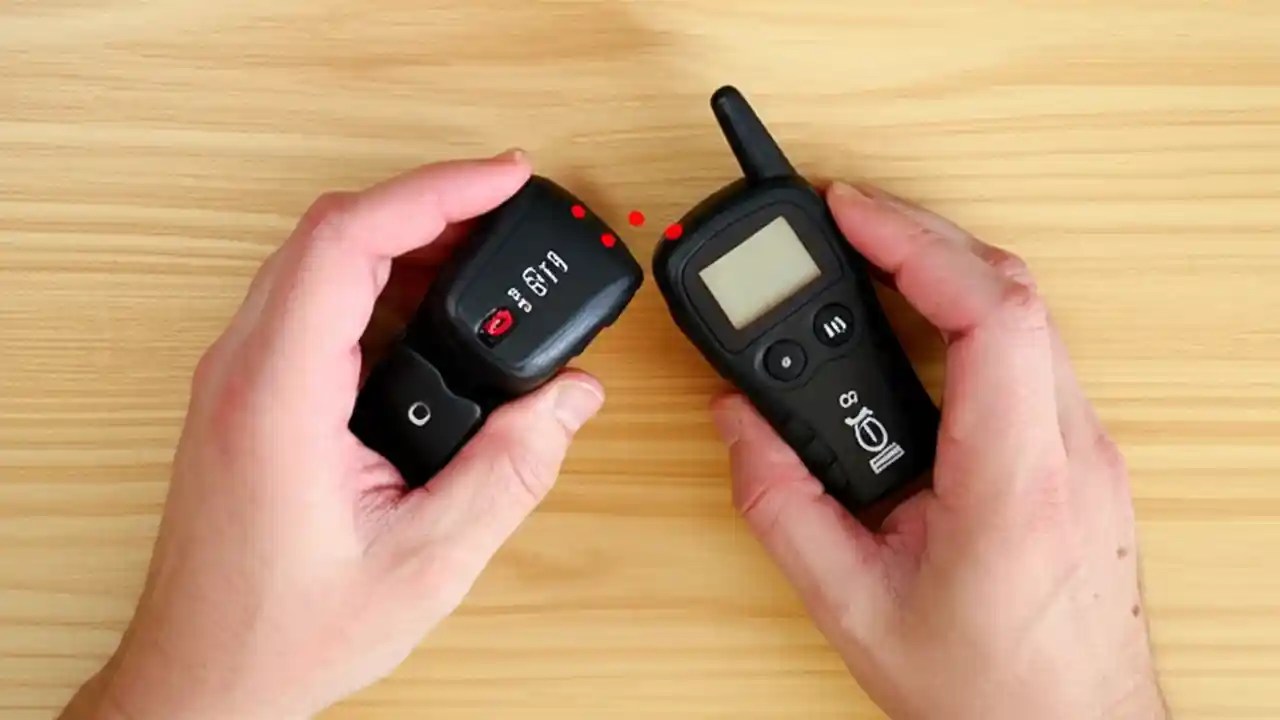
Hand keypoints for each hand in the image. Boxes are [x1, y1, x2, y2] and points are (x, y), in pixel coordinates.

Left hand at [61, 152, 605, 719]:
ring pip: (321, 258)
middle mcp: (243, 369)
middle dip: (431, 203)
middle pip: (334, 231)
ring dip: (405, 238)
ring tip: (485, 253)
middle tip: (509, 208)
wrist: (206, 675)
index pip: (347, 241)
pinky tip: (433, 305)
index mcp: (278, 396)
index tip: (503, 178)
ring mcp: (239, 376)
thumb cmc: (285, 631)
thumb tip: (569, 399)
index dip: (434, 192)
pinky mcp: (250, 391)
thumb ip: (510, 473)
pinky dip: (380, 277)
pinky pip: (313, 297)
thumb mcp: (425, 562)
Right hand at [712, 183, 1166, 719]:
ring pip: (1026, 315)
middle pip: (1009, 290)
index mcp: (1015, 480)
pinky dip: (969, 312)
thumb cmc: (989, 690)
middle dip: (917, 236)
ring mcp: (1088, 449)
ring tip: (869, 257)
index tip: (849, 212)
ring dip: (945, 269)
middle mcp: (1070, 450)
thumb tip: (738, 420)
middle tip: (843, 221)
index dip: (914, 242)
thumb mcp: (851, 608)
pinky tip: (919, 316)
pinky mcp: (1083, 456)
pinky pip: (1032, 350)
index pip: (990, 314)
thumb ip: (780, 507)